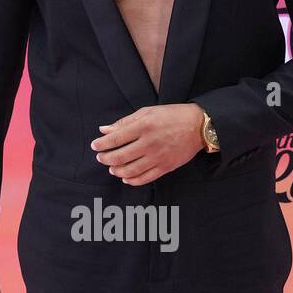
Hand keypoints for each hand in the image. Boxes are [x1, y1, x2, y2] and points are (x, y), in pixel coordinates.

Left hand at [90, 104, 204, 184]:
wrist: (198, 126)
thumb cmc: (172, 116)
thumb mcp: (148, 112)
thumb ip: (125, 122)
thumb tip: (104, 130)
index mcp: (144, 126)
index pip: (116, 138)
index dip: (102, 144)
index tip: (95, 146)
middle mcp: (150, 143)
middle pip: (120, 156)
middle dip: (106, 159)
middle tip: (100, 158)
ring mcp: (158, 157)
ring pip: (131, 170)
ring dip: (117, 171)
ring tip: (112, 168)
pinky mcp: (166, 167)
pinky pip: (145, 178)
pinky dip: (132, 180)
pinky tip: (125, 178)